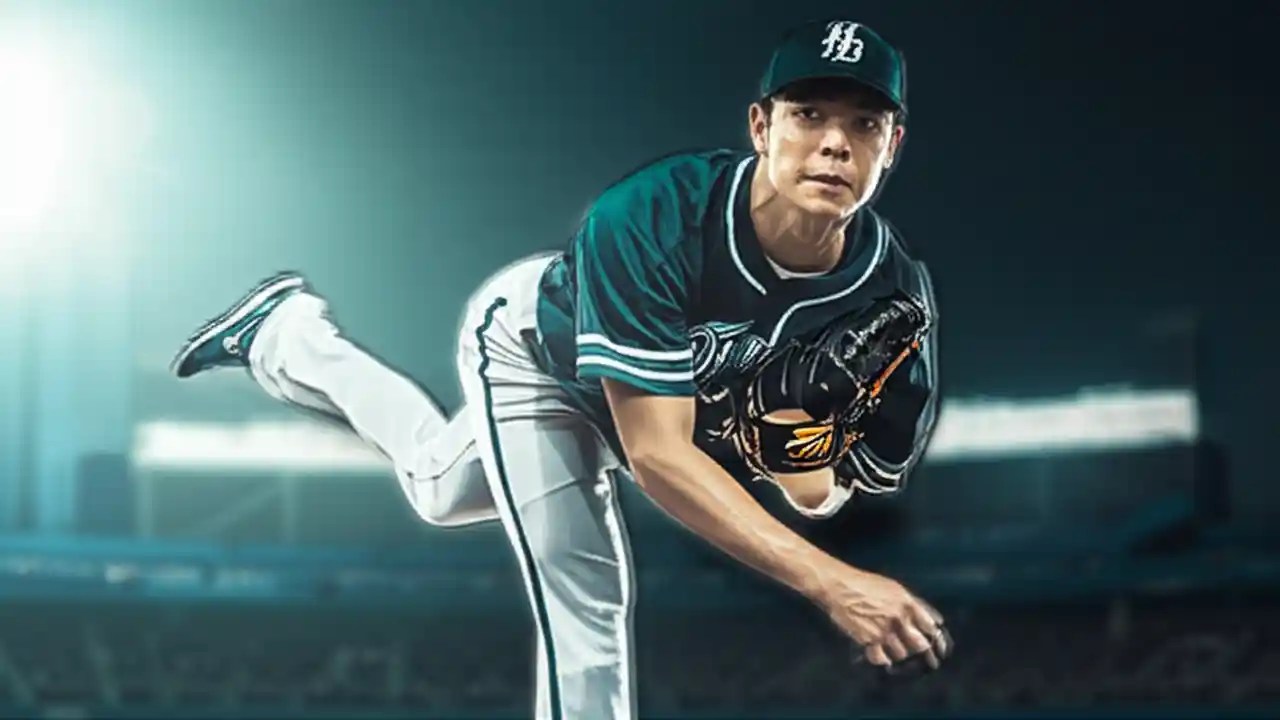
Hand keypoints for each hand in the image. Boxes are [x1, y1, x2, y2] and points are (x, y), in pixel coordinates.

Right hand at [814, 566, 951, 671]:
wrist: (838, 586)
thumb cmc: (864, 584)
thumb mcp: (893, 588)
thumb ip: (912, 604)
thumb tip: (932, 620)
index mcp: (907, 603)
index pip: (931, 627)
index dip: (937, 640)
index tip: (939, 649)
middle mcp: (899, 618)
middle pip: (920, 645)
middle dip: (922, 653)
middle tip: (925, 661)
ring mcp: (884, 630)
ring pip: (901, 654)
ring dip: (898, 654)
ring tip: (891, 650)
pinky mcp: (868, 640)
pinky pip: (882, 659)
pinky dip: (881, 660)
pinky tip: (879, 656)